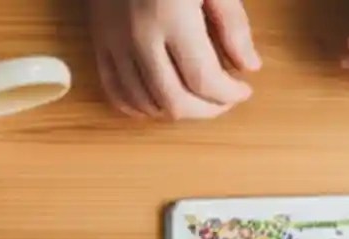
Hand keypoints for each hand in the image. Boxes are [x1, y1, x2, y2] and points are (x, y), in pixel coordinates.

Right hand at [88, 0, 261, 119]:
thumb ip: (232, 24)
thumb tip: (249, 66)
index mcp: (172, 17)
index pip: (204, 80)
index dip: (229, 95)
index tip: (244, 90)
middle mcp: (140, 36)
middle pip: (173, 101)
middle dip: (206, 111)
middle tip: (224, 101)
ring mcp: (114, 41)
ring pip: (143, 103)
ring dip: (174, 112)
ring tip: (196, 100)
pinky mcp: (99, 41)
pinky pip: (113, 91)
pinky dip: (138, 106)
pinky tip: (159, 103)